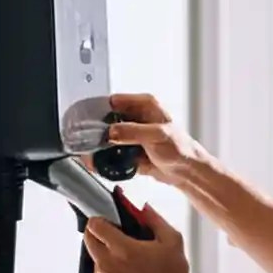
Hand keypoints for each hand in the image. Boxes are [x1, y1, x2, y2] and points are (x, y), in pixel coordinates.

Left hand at [83, 204, 201, 272]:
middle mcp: (109, 264)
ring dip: (105, 253)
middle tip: (119, 236)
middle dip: (101, 233)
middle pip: (89, 239)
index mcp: (123, 249)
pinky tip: (125, 272)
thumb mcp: (172, 240)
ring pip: (94, 257)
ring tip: (127, 258)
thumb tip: (141, 208)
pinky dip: (106, 271)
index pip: (94, 225)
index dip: (102, 218)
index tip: (112, 220)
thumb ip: (153, 219)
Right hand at [88, 93, 209, 187]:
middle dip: (96, 130)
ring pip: (107, 137)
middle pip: (107, 119)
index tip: (87, 121)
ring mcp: (132, 133)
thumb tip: (111, 131)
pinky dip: (105, 159)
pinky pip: (112, 152)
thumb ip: (133, 132)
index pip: (114, 101)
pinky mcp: (130, 149)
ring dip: (98, 146)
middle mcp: (136, 117)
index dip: (100, 110)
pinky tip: (99, 164)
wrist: (186, 171)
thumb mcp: (157, 135)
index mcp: (144, 104)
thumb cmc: (180, 149)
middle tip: (86, 141)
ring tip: (89, 155)